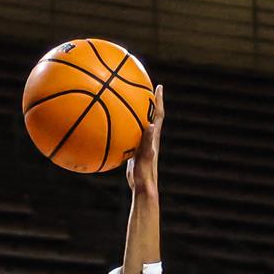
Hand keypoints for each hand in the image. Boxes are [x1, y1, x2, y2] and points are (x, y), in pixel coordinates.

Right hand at [125, 84, 163, 198]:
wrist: (142, 187)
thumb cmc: (145, 174)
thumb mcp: (146, 156)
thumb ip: (148, 141)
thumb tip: (151, 125)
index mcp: (154, 137)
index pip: (158, 114)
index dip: (159, 100)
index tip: (158, 86)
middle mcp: (149, 139)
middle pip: (151, 115)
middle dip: (149, 101)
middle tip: (145, 87)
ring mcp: (142, 145)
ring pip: (140, 124)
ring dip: (137, 113)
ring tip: (129, 101)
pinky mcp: (135, 152)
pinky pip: (129, 135)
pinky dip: (124, 128)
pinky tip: (114, 127)